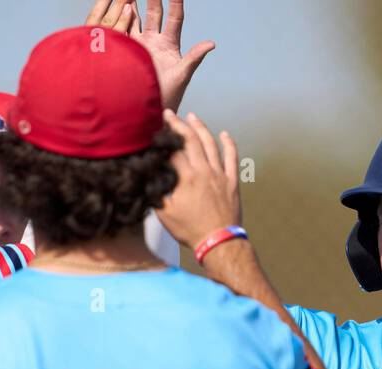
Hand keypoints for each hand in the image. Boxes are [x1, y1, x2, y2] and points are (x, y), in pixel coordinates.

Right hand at [86, 0, 214, 111]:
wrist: (150, 110)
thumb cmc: (170, 96)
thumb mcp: (182, 75)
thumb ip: (194, 57)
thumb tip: (211, 43)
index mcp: (170, 45)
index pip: (175, 18)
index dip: (175, 3)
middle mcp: (155, 42)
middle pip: (155, 14)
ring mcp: (140, 46)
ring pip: (136, 20)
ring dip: (133, 5)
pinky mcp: (127, 52)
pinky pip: (123, 31)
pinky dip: (120, 19)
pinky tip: (119, 7)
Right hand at [156, 110, 240, 250]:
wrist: (219, 242)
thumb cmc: (190, 230)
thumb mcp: (165, 214)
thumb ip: (157, 192)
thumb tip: (149, 177)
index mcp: (185, 178)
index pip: (172, 150)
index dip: (162, 137)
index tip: (154, 128)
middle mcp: (203, 171)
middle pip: (190, 140)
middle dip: (178, 124)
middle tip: (169, 114)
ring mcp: (220, 174)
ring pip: (210, 144)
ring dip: (201, 128)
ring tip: (192, 117)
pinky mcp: (232, 181)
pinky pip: (232, 157)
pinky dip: (228, 143)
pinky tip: (224, 134)